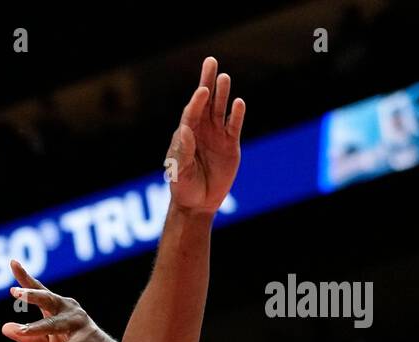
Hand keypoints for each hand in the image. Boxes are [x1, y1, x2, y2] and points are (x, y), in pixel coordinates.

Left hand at [2, 260, 120, 341]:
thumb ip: (26, 336)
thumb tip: (4, 328)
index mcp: (57, 307)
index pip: (39, 290)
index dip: (25, 277)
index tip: (13, 262)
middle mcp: (69, 310)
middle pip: (48, 299)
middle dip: (32, 294)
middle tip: (15, 292)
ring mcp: (80, 323)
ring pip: (56, 324)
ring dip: (37, 327)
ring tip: (22, 331)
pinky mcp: (89, 339)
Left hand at [166, 56, 244, 214]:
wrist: (198, 202)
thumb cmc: (183, 187)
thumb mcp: (180, 172)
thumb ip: (183, 152)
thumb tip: (186, 130)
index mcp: (185, 135)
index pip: (191, 113)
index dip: (196, 101)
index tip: (202, 88)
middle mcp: (201, 130)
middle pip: (205, 102)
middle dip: (207, 82)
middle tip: (210, 61)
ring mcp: (216, 135)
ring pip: (220, 110)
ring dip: (223, 94)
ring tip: (224, 77)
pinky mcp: (230, 144)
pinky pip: (234, 126)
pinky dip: (237, 114)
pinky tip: (239, 102)